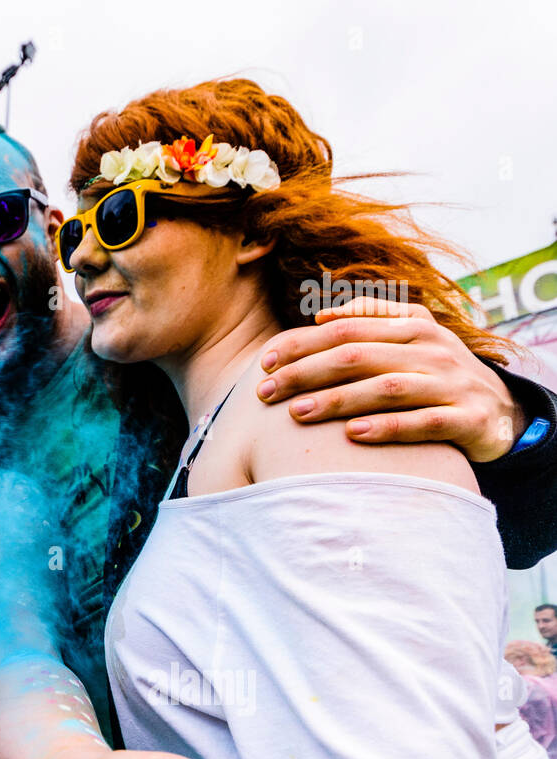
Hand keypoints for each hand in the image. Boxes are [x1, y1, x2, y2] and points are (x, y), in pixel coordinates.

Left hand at [257, 297, 523, 462]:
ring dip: (337, 400)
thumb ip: (371, 319)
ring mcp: (451, 384)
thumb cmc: (436, 373)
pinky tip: (353, 434)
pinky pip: (424, 423)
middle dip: (305, 373)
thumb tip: (321, 316)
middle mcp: (431, 350)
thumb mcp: (411, 338)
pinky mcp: (468, 419)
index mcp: (412, 327)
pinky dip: (388, 427)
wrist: (501, 411)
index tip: (264, 362)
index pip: (346, 329)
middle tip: (265, 392)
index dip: (302, 343)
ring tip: (296, 412)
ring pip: (386, 388)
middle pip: (357, 356)